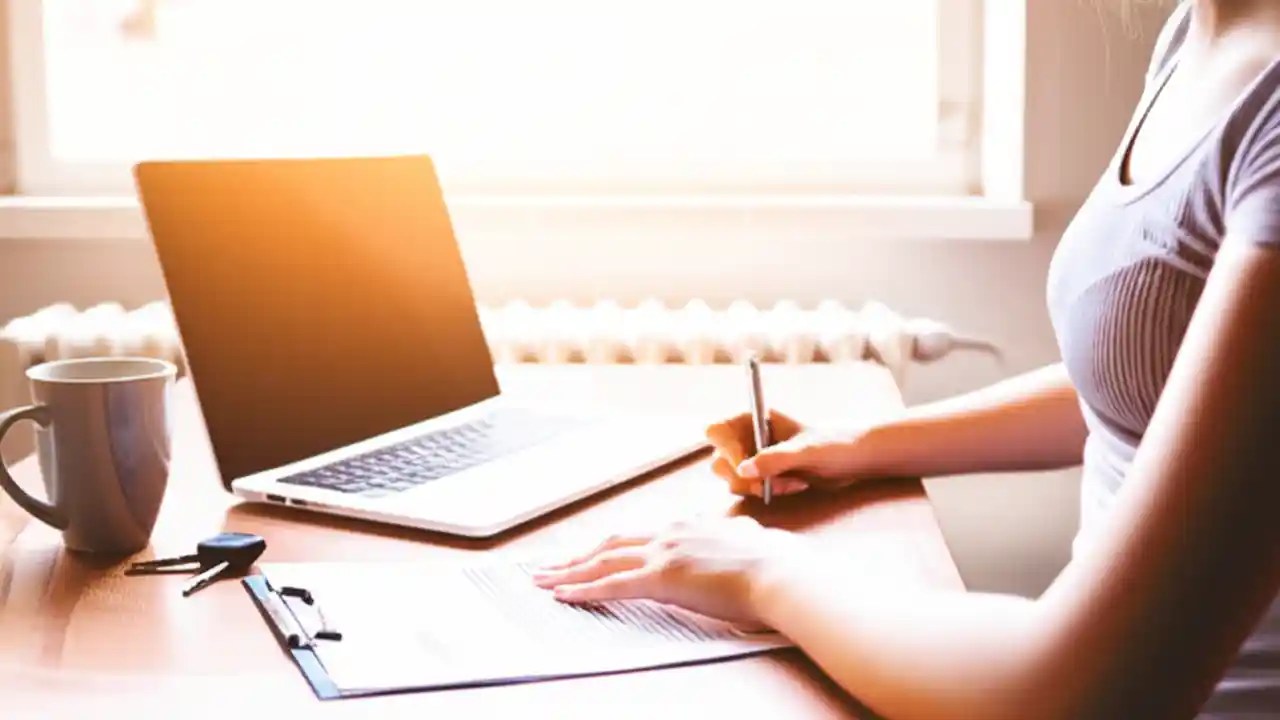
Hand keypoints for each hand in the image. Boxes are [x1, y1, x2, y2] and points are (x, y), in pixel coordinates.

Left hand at [532, 516, 802, 628]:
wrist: (781, 573)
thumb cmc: (775, 563)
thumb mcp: (752, 540)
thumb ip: (739, 536)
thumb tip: (746, 532)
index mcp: (689, 526)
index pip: (640, 535)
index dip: (612, 545)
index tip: (594, 553)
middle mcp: (670, 534)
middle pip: (611, 542)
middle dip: (579, 555)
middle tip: (552, 565)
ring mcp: (664, 554)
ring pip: (603, 560)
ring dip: (569, 571)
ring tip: (544, 580)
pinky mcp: (663, 578)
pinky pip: (612, 585)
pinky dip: (584, 590)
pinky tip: (564, 595)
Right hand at [704, 410, 880, 497]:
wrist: (857, 458)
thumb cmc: (835, 444)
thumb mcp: (806, 451)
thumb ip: (775, 459)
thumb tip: (743, 470)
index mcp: (754, 418)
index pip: (717, 431)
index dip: (724, 449)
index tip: (743, 466)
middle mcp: (749, 436)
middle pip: (719, 459)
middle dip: (741, 476)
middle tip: (765, 484)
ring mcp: (756, 457)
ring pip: (733, 479)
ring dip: (758, 486)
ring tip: (790, 482)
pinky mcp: (766, 476)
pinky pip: (751, 490)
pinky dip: (770, 492)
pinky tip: (795, 485)